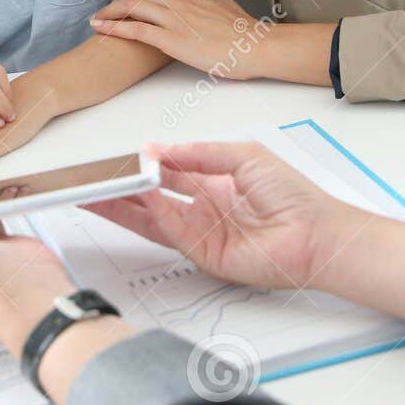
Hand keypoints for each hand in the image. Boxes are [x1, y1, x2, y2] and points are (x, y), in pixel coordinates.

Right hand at [84, 141, 356, 291]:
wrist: (317, 234)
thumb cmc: (292, 195)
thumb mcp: (243, 156)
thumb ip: (198, 153)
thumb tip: (157, 149)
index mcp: (212, 182)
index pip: (166, 171)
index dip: (141, 164)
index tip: (115, 157)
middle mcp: (202, 207)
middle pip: (149, 197)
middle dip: (118, 188)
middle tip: (87, 180)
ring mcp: (200, 232)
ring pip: (151, 217)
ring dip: (121, 205)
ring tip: (93, 191)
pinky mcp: (203, 255)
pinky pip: (171, 231)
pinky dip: (152, 214)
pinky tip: (137, 196)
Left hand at [90, 0, 267, 78]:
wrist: (255, 46)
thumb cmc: (241, 27)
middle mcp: (177, 0)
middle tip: (100, 2)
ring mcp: (174, 19)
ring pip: (132, 6)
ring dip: (108, 12)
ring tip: (95, 20)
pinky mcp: (172, 40)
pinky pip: (136, 29)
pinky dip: (114, 27)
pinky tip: (101, 29)